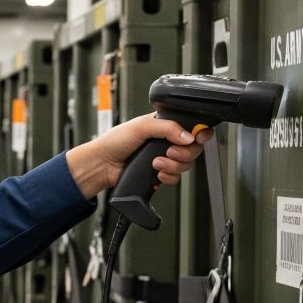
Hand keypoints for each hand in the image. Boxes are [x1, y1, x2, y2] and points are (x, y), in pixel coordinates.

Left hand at [64, 113, 213, 199]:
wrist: (103, 165)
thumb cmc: (115, 141)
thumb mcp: (142, 126)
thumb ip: (167, 127)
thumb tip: (188, 136)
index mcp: (164, 125)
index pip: (191, 126)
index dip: (199, 133)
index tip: (197, 138)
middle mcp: (167, 141)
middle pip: (193, 148)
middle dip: (184, 153)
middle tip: (169, 152)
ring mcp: (165, 158)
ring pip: (186, 164)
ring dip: (173, 165)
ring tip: (156, 163)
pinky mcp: (161, 173)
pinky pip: (176, 178)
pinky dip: (168, 177)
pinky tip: (157, 173)